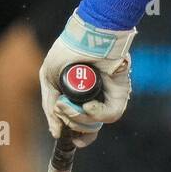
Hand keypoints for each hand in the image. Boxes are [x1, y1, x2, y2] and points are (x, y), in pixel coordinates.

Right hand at [40, 12, 134, 146]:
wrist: (86, 36)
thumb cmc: (68, 52)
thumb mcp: (49, 80)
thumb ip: (51, 107)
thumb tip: (56, 133)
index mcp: (80, 97)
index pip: (80, 124)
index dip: (72, 133)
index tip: (63, 135)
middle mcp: (97, 99)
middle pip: (87, 128)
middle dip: (72, 124)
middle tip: (63, 111)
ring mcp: (109, 97)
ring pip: (96, 123)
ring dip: (80, 118)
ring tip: (68, 105)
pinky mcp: (121, 93)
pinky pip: (110, 113)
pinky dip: (97, 113)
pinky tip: (89, 105)